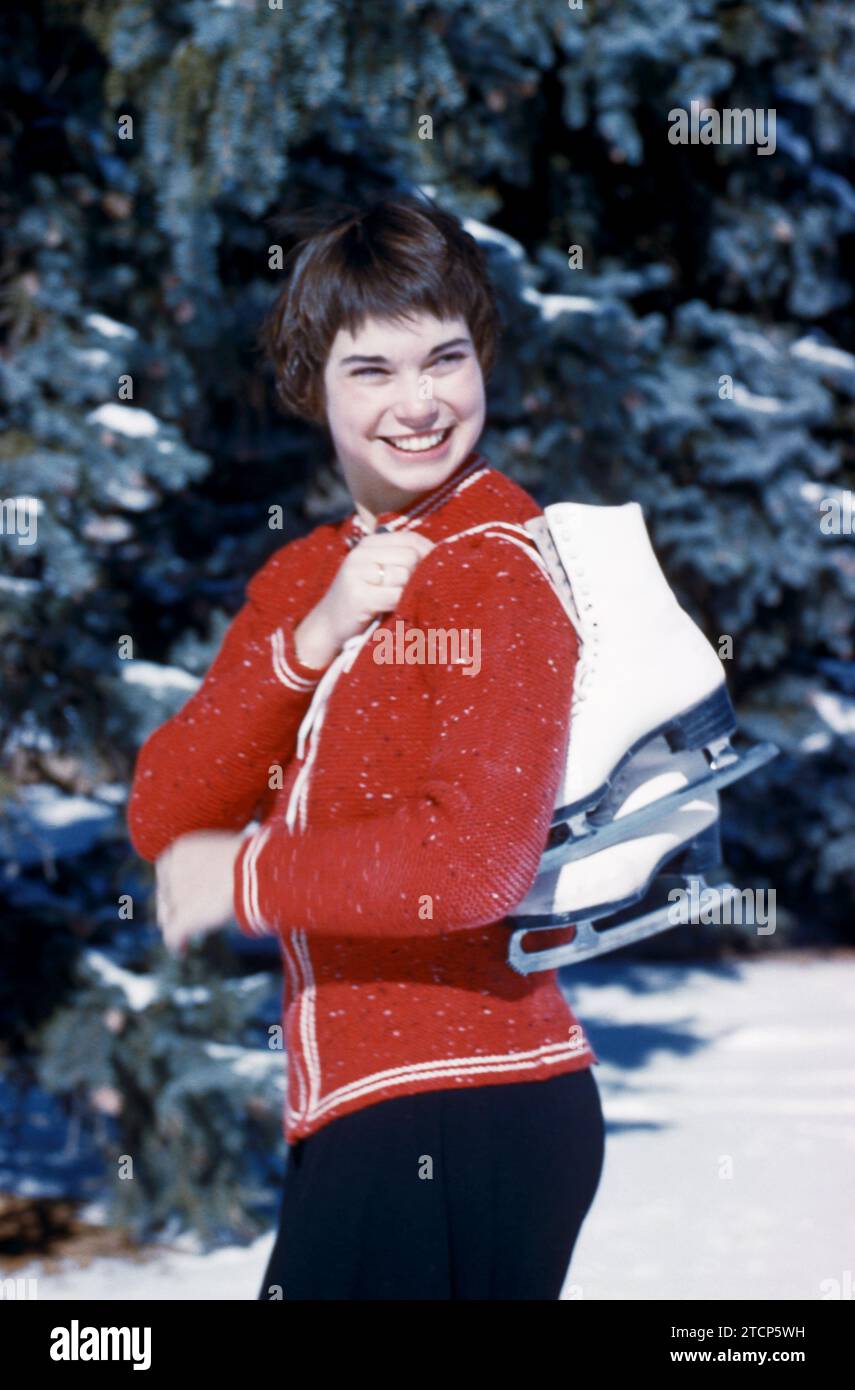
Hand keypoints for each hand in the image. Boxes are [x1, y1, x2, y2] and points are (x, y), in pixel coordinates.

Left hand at [155, 828, 246, 955]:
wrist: (253, 869)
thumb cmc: (250, 856)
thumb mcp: (224, 850)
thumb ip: (213, 862)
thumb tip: (224, 872)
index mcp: (180, 850)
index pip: (166, 871)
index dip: (173, 884)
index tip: (184, 893)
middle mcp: (172, 871)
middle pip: (165, 894)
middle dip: (174, 905)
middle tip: (187, 914)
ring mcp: (176, 896)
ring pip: (166, 916)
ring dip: (175, 924)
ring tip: (183, 935)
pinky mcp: (184, 918)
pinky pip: (173, 935)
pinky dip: (177, 944)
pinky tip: (182, 949)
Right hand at [300, 531, 435, 660]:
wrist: (329, 626)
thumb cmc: (363, 599)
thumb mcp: (380, 573)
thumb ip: (403, 560)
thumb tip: (442, 555)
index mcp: (370, 543)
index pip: (411, 539)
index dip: (429, 554)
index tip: (434, 571)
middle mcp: (361, 553)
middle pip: (411, 557)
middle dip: (417, 576)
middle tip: (407, 593)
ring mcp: (357, 572)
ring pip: (405, 575)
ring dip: (406, 592)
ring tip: (393, 602)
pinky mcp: (358, 595)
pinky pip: (396, 596)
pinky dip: (400, 605)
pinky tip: (390, 610)